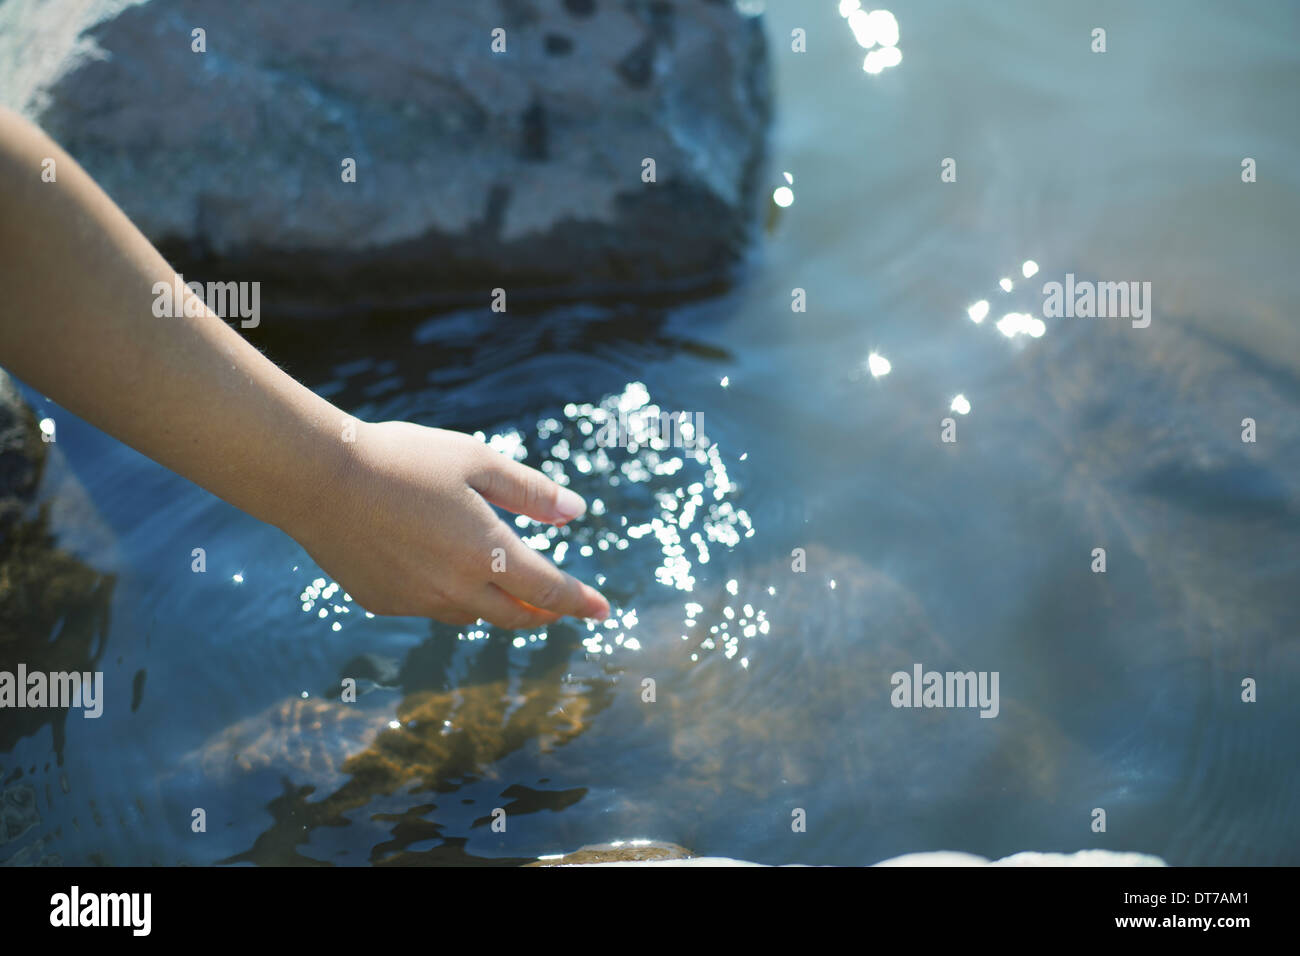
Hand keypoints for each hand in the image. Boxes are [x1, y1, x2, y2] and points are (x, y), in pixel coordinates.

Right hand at [290, 420, 609, 626]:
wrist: (318, 479)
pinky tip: (442, 572)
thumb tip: (575, 513)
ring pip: (471, 615)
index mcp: (487, 553)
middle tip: (558, 608)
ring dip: (496, 606)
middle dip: (542, 614)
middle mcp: (455, 589)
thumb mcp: (477, 462)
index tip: (604, 611)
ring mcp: (416, 601)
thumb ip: (529, 492)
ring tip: (507, 590)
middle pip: (514, 616)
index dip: (580, 602)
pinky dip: (449, 597)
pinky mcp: (381, 601)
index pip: (548, 590)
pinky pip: (429, 608)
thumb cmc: (404, 459)